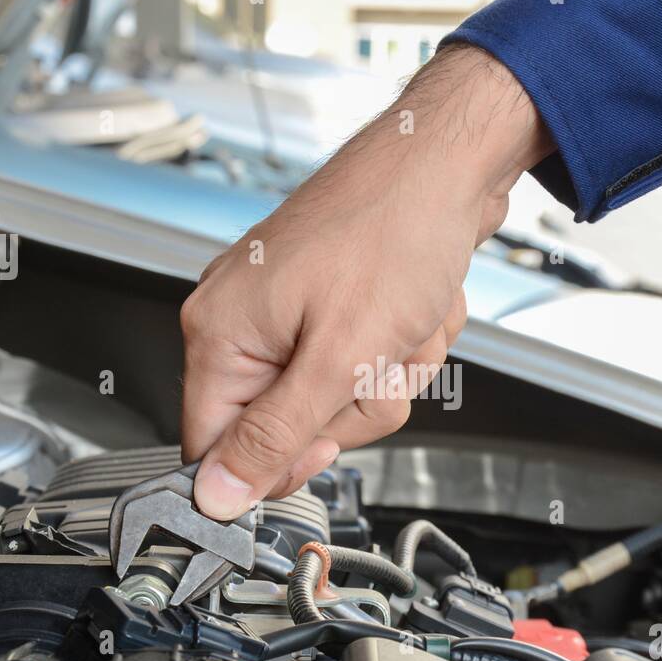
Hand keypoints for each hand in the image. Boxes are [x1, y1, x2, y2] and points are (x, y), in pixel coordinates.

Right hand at [180, 45, 551, 518]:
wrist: (448, 164)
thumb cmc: (395, 232)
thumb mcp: (340, 357)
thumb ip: (274, 435)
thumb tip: (216, 496)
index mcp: (220, 332)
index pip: (213, 448)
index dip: (276, 462)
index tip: (327, 441)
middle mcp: (242, 319)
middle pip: (287, 427)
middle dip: (355, 402)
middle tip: (380, 356)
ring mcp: (286, 309)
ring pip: (337, 398)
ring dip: (389, 372)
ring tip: (403, 322)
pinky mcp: (326, 302)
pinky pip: (361, 363)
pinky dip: (399, 347)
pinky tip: (412, 309)